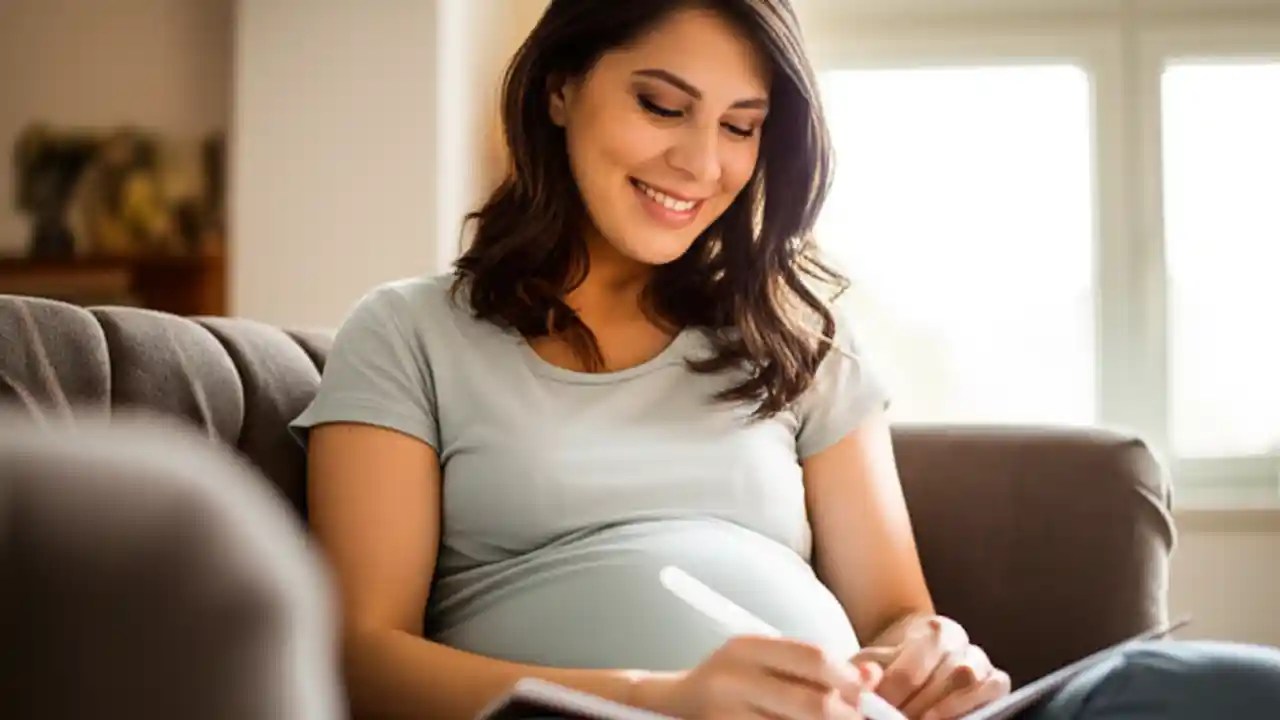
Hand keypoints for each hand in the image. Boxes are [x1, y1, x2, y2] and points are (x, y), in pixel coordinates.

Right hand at [637, 635, 883, 718]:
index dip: (848, 679)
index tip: (865, 694)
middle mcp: (733, 680)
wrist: (670, 709)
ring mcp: (725, 716)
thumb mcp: (765, 664)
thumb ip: (815, 667)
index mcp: (746, 649)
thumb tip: (872, 676)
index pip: (814, 658)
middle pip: (813, 705)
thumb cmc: (731, 686)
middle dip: (847, 718)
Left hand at [852, 616, 1009, 719]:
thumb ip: (866, 669)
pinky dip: (974, 706)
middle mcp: (962, 642)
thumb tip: (865, 676)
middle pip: (948, 677)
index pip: (916, 665)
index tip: (877, 705)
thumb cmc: (890, 661)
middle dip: (920, 706)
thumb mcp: (871, 661)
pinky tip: (950, 718)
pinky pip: (995, 690)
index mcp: (934, 630)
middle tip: (898, 718)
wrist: (911, 654)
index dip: (896, 691)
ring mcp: (981, 661)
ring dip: (947, 709)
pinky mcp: (996, 681)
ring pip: (973, 683)